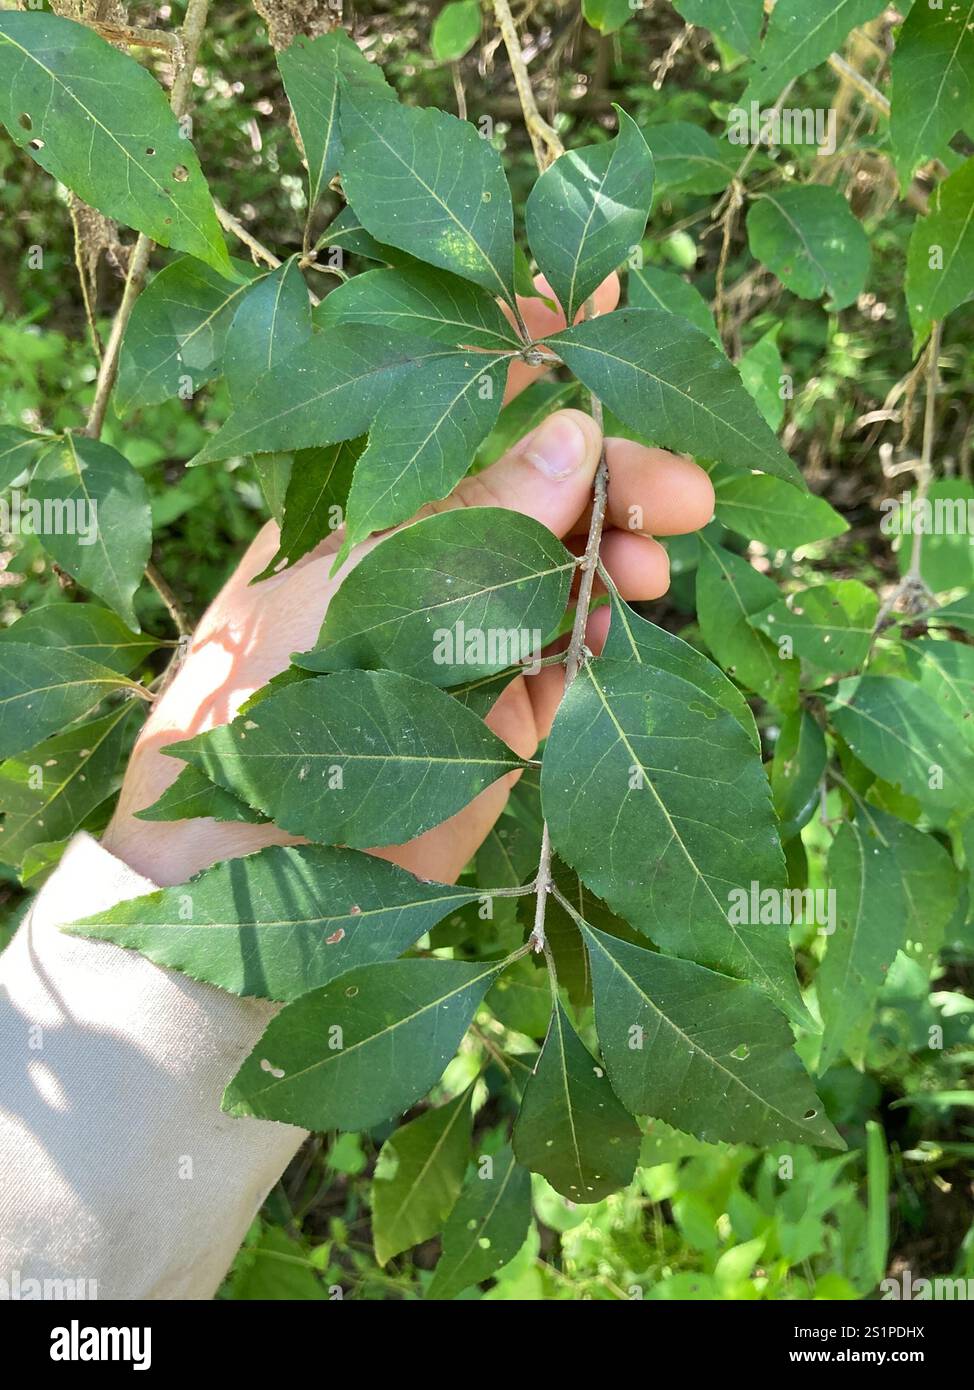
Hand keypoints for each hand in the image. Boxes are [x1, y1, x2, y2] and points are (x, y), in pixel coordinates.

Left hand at [103, 276, 714, 886]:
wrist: (228, 870)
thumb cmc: (254, 712)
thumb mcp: (353, 597)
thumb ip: (465, 521)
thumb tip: (573, 429)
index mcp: (363, 506)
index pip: (451, 402)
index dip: (521, 347)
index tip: (591, 296)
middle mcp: (419, 557)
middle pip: (536, 488)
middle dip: (612, 475)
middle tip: (686, 492)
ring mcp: (462, 634)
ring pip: (565, 565)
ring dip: (616, 553)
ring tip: (652, 567)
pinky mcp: (497, 712)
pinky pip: (566, 653)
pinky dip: (599, 633)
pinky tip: (618, 627)